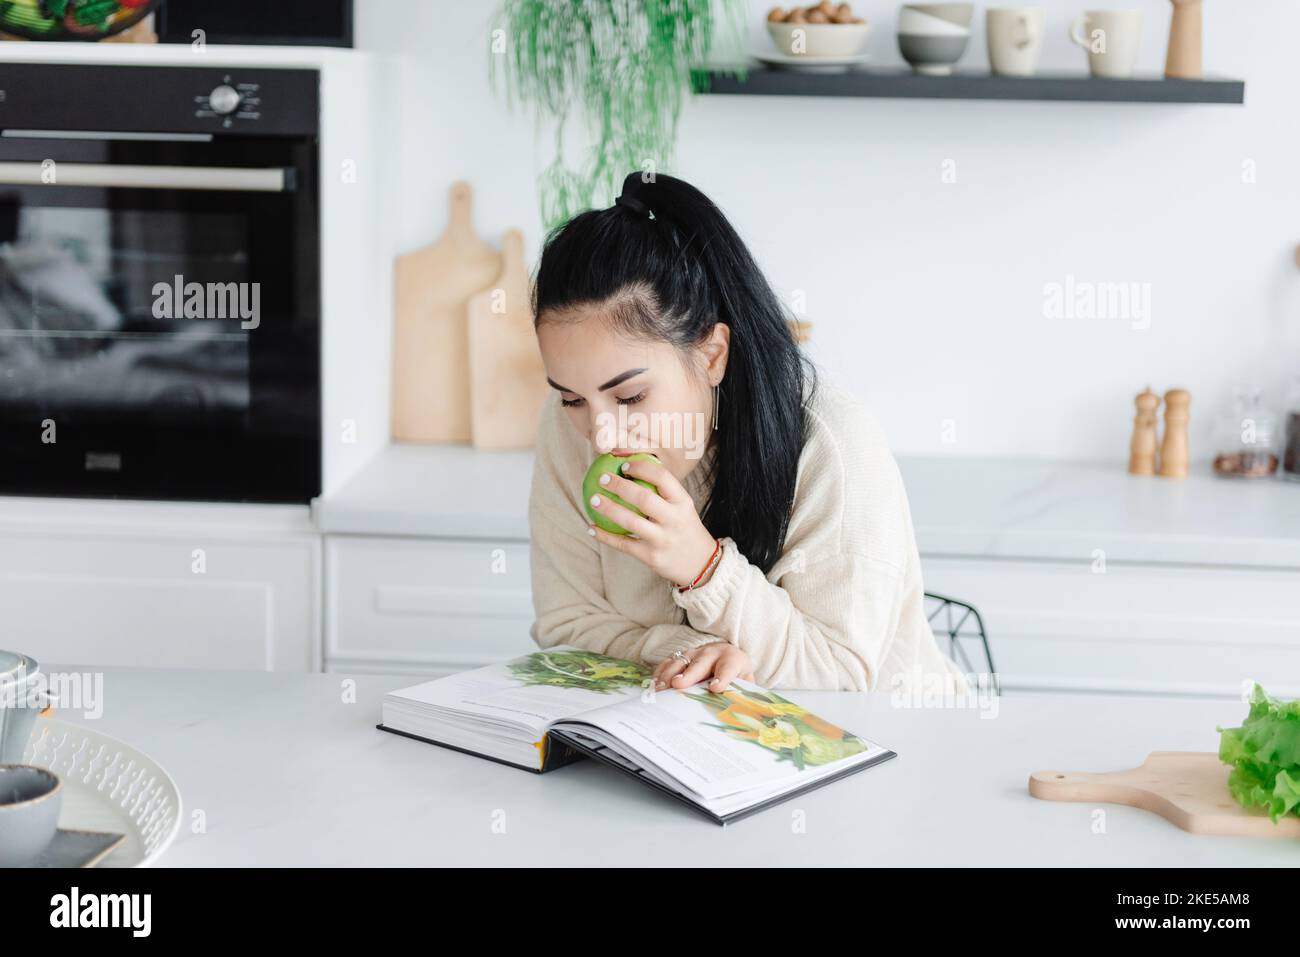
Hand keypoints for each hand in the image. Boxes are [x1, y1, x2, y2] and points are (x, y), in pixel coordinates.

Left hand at [586, 455, 718, 586]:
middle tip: (602, 479)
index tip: (624, 465)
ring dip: (608, 509)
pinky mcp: (651, 557)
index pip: (663, 478)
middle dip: (620, 486)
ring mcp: (663, 539)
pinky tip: (591, 528)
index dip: (641, 468)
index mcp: (683, 502)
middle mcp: (674, 519)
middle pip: (644, 498)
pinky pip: (623, 544)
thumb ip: (663, 492)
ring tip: (593, 499)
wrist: (701, 564)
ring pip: (631, 522)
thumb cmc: (684, 528)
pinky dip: (605, 536)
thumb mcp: (683, 508)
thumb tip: (631, 469)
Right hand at [652, 642, 753, 692]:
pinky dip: (660, 674)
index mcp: (732, 659)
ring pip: (680, 662)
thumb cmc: (737, 675)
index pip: (728, 668)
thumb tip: (738, 713)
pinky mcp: (680, 656)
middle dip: (689, 674)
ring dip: (669, 675)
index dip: (722, 678)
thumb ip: (742, 693)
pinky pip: (668, 663)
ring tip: (660, 689)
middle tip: (678, 685)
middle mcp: (712, 653)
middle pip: (699, 664)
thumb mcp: (745, 683)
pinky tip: (653, 686)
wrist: (728, 655)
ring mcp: (694, 653)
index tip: (716, 688)